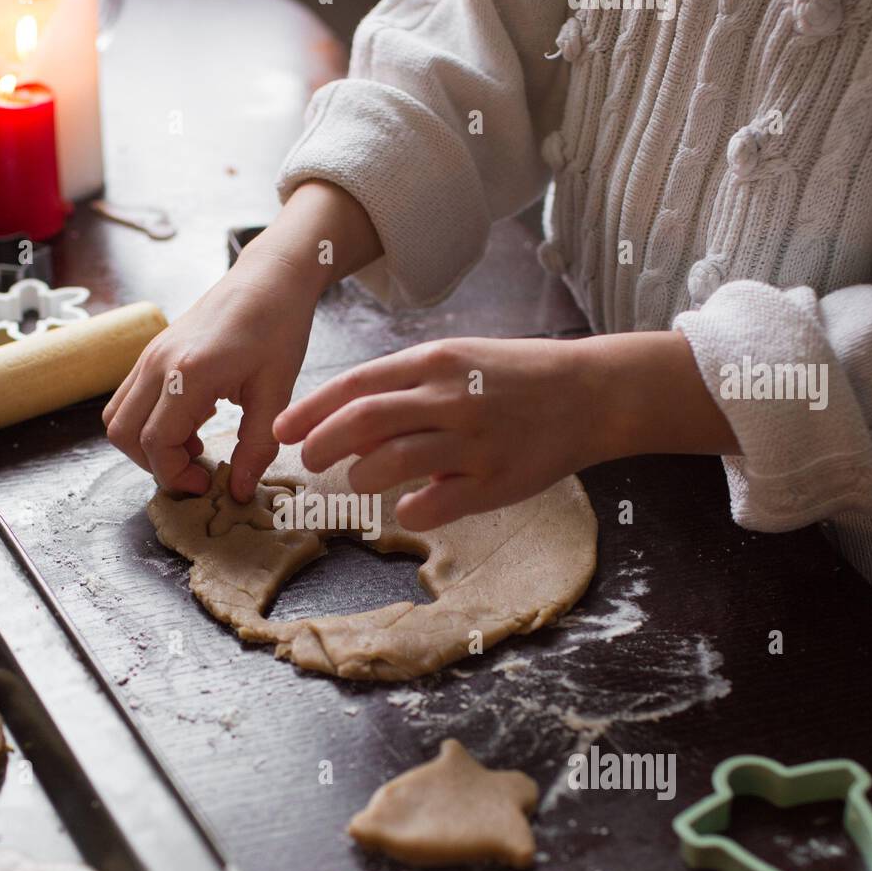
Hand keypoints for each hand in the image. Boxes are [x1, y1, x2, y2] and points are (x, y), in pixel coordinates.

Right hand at [102, 251, 314, 497]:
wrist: (269, 279)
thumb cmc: (278, 328)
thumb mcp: (277, 393)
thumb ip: (257, 447)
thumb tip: (240, 492)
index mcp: (187, 373)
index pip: (154, 443)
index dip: (175, 474)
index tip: (207, 483)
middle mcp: (157, 363)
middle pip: (122, 433)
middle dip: (154, 464)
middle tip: (197, 470)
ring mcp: (149, 355)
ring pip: (118, 415)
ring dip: (147, 443)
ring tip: (193, 445)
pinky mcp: (152, 352)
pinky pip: (130, 397)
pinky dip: (149, 420)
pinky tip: (192, 419)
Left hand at [273, 330, 737, 529]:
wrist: (589, 393)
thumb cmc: (513, 377)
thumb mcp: (457, 361)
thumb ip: (405, 387)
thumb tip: (349, 423)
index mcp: (435, 363)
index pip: (356, 385)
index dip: (311, 410)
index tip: (282, 430)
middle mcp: (449, 398)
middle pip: (363, 421)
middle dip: (323, 444)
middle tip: (310, 460)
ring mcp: (473, 441)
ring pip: (392, 462)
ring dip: (361, 477)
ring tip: (358, 482)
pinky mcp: (495, 480)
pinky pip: (436, 503)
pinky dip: (412, 509)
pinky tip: (407, 509)